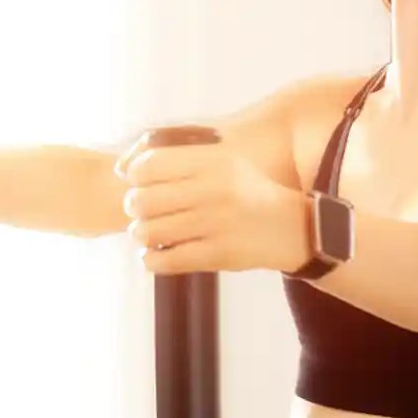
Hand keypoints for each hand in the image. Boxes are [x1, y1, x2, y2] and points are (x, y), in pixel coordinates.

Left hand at [116, 130, 311, 274]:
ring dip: (141, 234)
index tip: (137, 184)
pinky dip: (151, 260)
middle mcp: (213, 190)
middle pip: (141, 200)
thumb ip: (177, 157)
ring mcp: (215, 224)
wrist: (294, 228)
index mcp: (213, 161)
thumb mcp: (223, 161)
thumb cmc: (248, 191)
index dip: (133, 176)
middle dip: (133, 208)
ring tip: (149, 234)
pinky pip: (164, 261)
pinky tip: (157, 255)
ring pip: (148, 232)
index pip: (148, 165)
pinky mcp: (218, 255)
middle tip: (141, 212)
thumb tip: (123, 166)